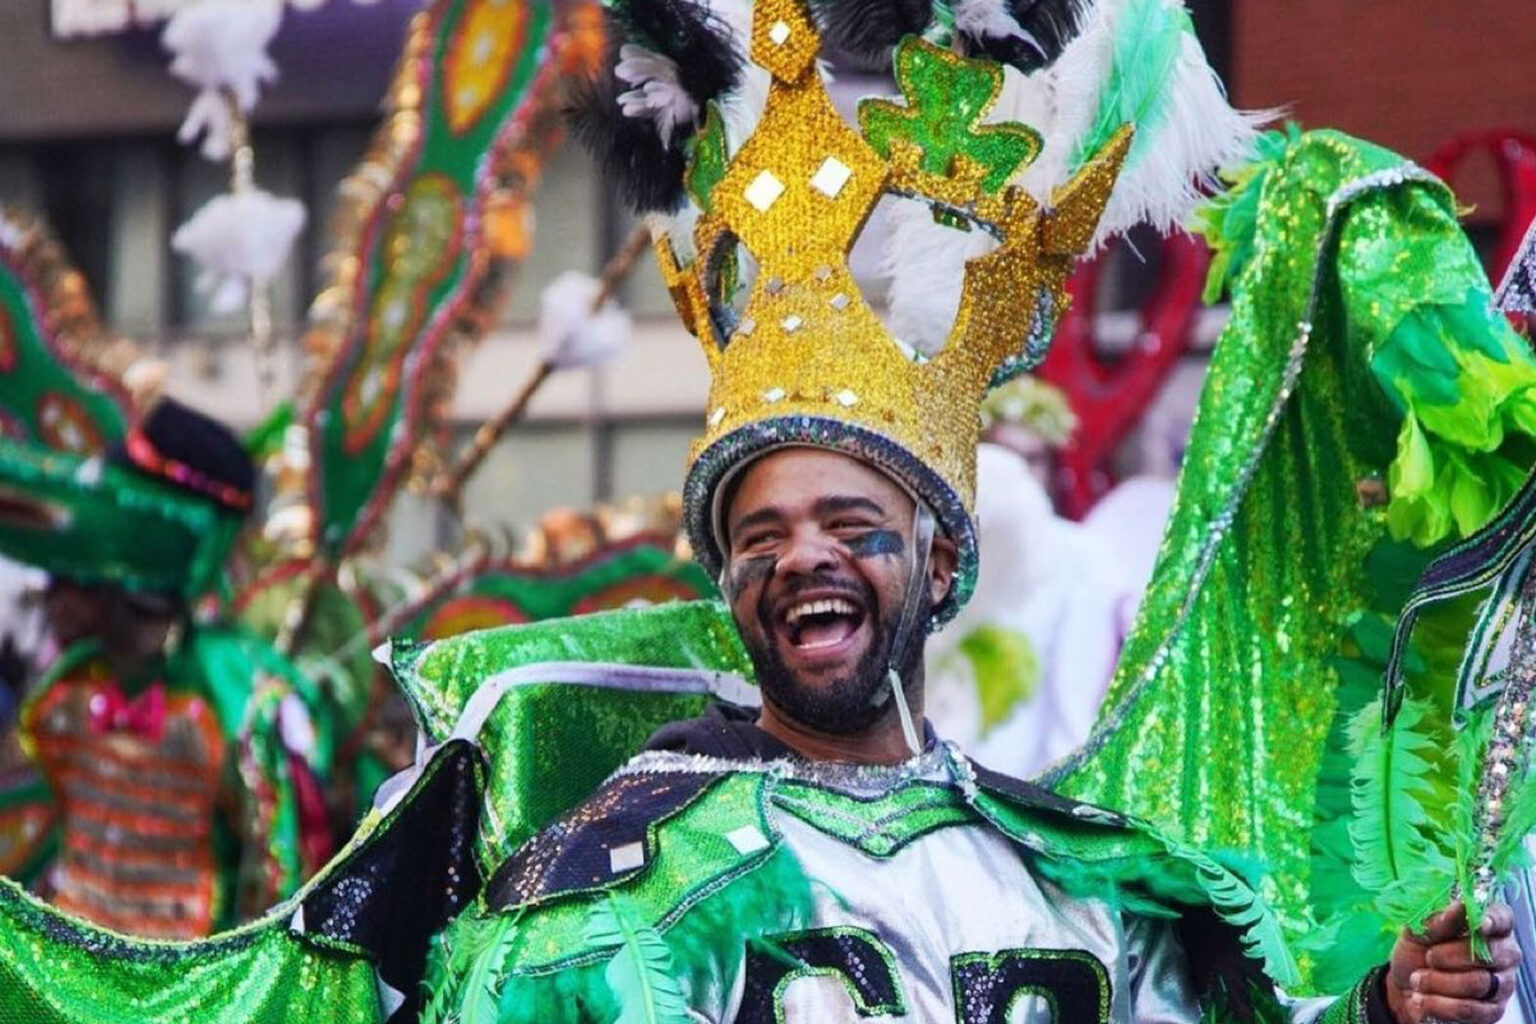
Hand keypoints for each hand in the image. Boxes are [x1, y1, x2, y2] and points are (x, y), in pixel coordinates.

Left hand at [1386, 901, 1520, 1023]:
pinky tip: (1423, 999)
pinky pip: (1470, 1009)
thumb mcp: (1418, 930)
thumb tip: (1459, 907)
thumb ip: (1437, 919)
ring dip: (1440, 982)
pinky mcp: (1492, 1011)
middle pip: (1490, 954)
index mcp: (1488, 925)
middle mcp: (1503, 954)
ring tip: (1417, 979)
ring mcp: (1501, 984)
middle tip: (1428, 957)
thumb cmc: (1418, 950)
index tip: (1479, 924)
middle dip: (1451, 956)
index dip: (1493, 920)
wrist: (1408, 986)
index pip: (1502, 918)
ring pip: (1478, 983)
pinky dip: (1440, 1004)